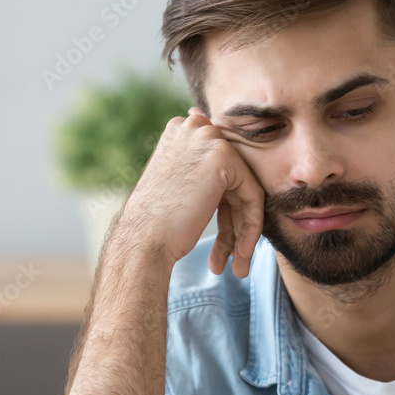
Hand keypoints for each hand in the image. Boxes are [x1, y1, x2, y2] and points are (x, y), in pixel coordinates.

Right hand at [116, 107, 264, 276]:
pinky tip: (240, 255)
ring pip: (245, 190)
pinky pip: (253, 195)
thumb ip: (201, 169)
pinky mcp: (222, 156)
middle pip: (234, 181)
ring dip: (242, 232)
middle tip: (233, 258)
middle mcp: (194, 127)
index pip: (221, 170)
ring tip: (238, 267)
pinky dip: (250, 227)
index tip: (225, 240)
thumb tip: (218, 159)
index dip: (225, 206)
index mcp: (181, 131)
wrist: (142, 241)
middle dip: (234, 222)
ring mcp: (208, 138)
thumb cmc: (154, 223)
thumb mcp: (176, 183)